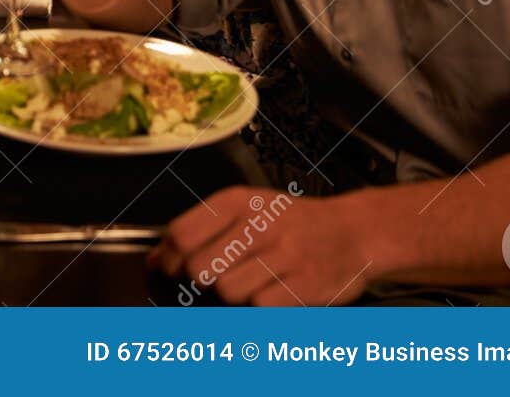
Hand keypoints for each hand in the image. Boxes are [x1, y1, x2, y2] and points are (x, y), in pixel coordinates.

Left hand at [150, 186, 381, 305]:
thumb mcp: (244, 211)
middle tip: (214, 279)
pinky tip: (272, 294)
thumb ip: (199, 230)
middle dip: (198, 282)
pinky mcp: (307, 284)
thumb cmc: (290, 224)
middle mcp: (260, 223)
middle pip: (199, 268)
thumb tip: (156, 260)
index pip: (182, 234)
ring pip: (227, 291)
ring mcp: (285, 254)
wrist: (353, 231)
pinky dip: (260, 307)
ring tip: (251, 283)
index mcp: (237, 201)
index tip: (167, 270)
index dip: (167, 259)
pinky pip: (260, 307)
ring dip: (232, 296)